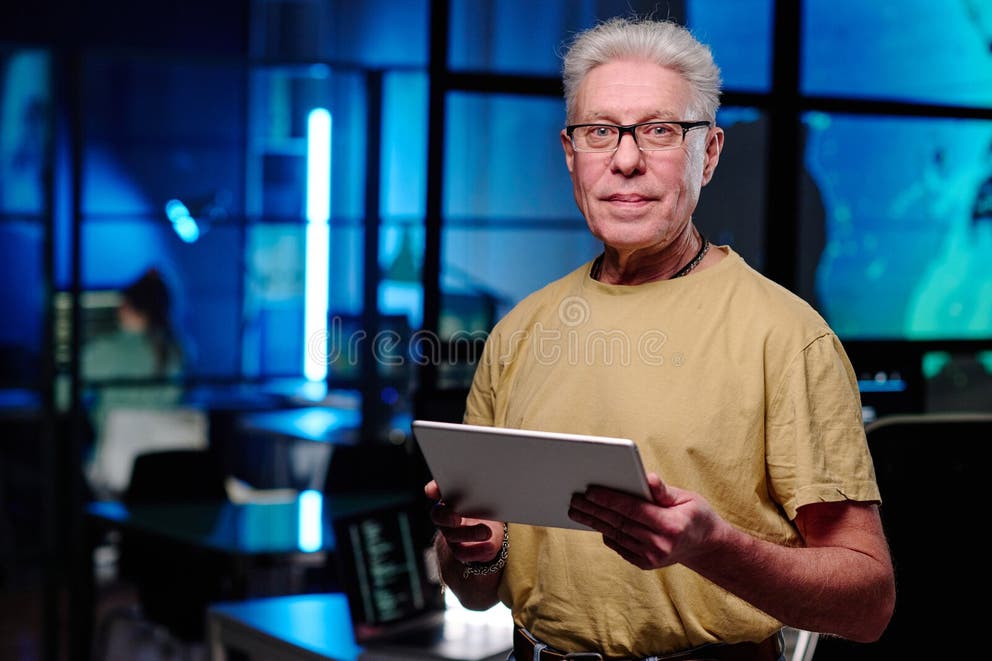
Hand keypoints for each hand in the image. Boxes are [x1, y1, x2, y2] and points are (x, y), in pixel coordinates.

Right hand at [424, 480, 504, 563]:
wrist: (489, 528)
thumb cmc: (486, 503)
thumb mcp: (485, 491)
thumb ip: (482, 483)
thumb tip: (492, 474)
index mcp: (448, 496)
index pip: (435, 490)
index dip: (433, 489)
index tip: (433, 491)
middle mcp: (445, 515)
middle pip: (439, 516)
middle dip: (446, 516)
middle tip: (457, 517)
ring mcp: (451, 534)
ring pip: (452, 536)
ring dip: (469, 534)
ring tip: (486, 532)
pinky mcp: (461, 550)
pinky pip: (463, 553)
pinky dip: (477, 551)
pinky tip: (490, 546)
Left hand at [568, 472, 720, 569]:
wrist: (705, 546)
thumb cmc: (696, 515)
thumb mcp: (687, 498)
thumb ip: (663, 490)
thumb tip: (647, 477)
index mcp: (670, 525)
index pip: (632, 509)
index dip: (609, 499)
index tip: (590, 490)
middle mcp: (660, 544)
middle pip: (619, 522)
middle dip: (594, 509)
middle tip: (574, 498)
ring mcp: (651, 557)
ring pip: (616, 535)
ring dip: (594, 521)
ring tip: (577, 509)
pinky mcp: (645, 563)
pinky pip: (619, 545)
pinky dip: (606, 532)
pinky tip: (594, 521)